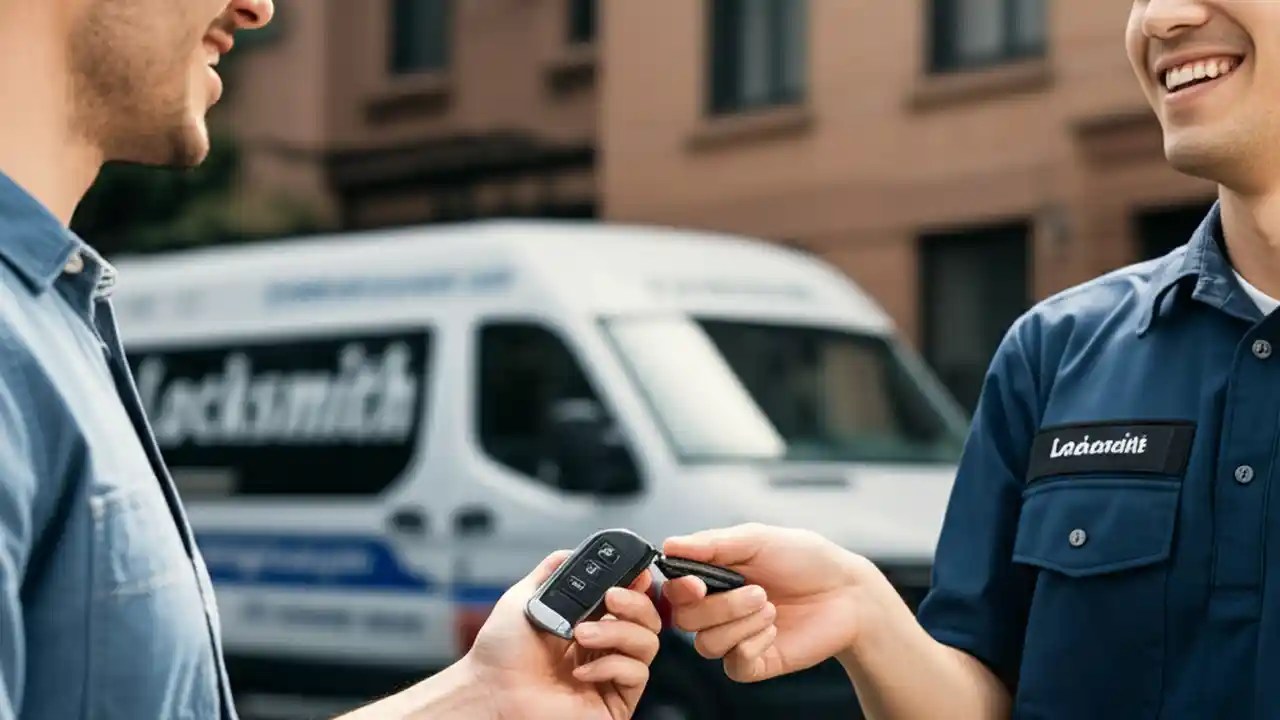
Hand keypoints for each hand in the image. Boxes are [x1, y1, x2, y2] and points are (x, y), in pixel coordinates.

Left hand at [464, 551, 661, 719]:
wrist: (490, 693)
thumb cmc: (499, 657)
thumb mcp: (523, 598)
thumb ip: (552, 573)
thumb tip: (573, 552)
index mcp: (585, 622)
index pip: (627, 599)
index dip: (637, 584)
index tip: (634, 572)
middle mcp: (601, 647)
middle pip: (647, 618)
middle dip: (634, 602)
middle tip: (611, 598)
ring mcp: (609, 674)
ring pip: (647, 642)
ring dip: (617, 631)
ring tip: (581, 634)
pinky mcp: (615, 701)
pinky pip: (636, 674)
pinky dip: (610, 665)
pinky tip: (580, 670)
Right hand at [662, 523, 895, 683]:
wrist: (848, 593)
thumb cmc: (807, 559)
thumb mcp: (758, 539)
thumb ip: (711, 543)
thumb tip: (670, 545)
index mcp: (714, 575)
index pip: (673, 590)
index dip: (678, 590)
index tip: (696, 584)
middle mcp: (719, 607)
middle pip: (685, 620)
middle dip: (721, 606)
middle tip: (757, 591)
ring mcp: (735, 636)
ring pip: (705, 645)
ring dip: (740, 624)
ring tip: (771, 608)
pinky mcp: (753, 662)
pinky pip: (733, 664)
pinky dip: (753, 644)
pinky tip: (775, 629)